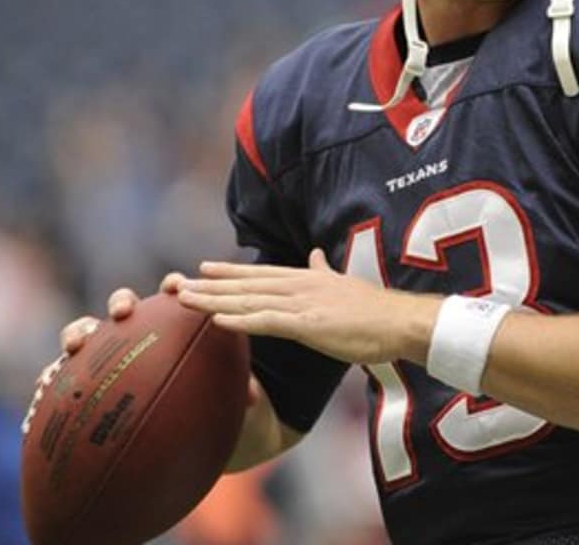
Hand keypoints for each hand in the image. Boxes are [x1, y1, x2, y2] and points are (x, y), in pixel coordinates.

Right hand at [36, 273, 261, 408]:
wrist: (192, 438)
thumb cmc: (214, 408)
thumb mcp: (232, 401)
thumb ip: (240, 393)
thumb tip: (254, 396)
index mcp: (174, 331)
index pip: (174, 300)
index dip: (174, 287)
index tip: (177, 286)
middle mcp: (138, 337)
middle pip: (124, 308)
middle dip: (121, 303)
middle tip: (125, 312)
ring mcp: (108, 357)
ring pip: (88, 335)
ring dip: (79, 332)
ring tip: (76, 344)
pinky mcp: (84, 383)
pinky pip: (63, 377)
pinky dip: (52, 378)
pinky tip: (43, 388)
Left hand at [177, 249, 438, 365]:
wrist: (400, 321)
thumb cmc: (376, 311)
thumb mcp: (344, 284)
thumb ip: (323, 270)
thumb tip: (313, 254)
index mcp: (308, 279)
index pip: (262, 274)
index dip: (231, 272)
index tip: (204, 269)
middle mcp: (300, 286)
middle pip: (247, 285)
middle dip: (211, 285)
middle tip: (178, 283)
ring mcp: (303, 304)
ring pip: (250, 301)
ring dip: (215, 301)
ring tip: (185, 300)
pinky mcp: (308, 325)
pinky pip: (267, 322)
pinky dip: (240, 321)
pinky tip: (217, 321)